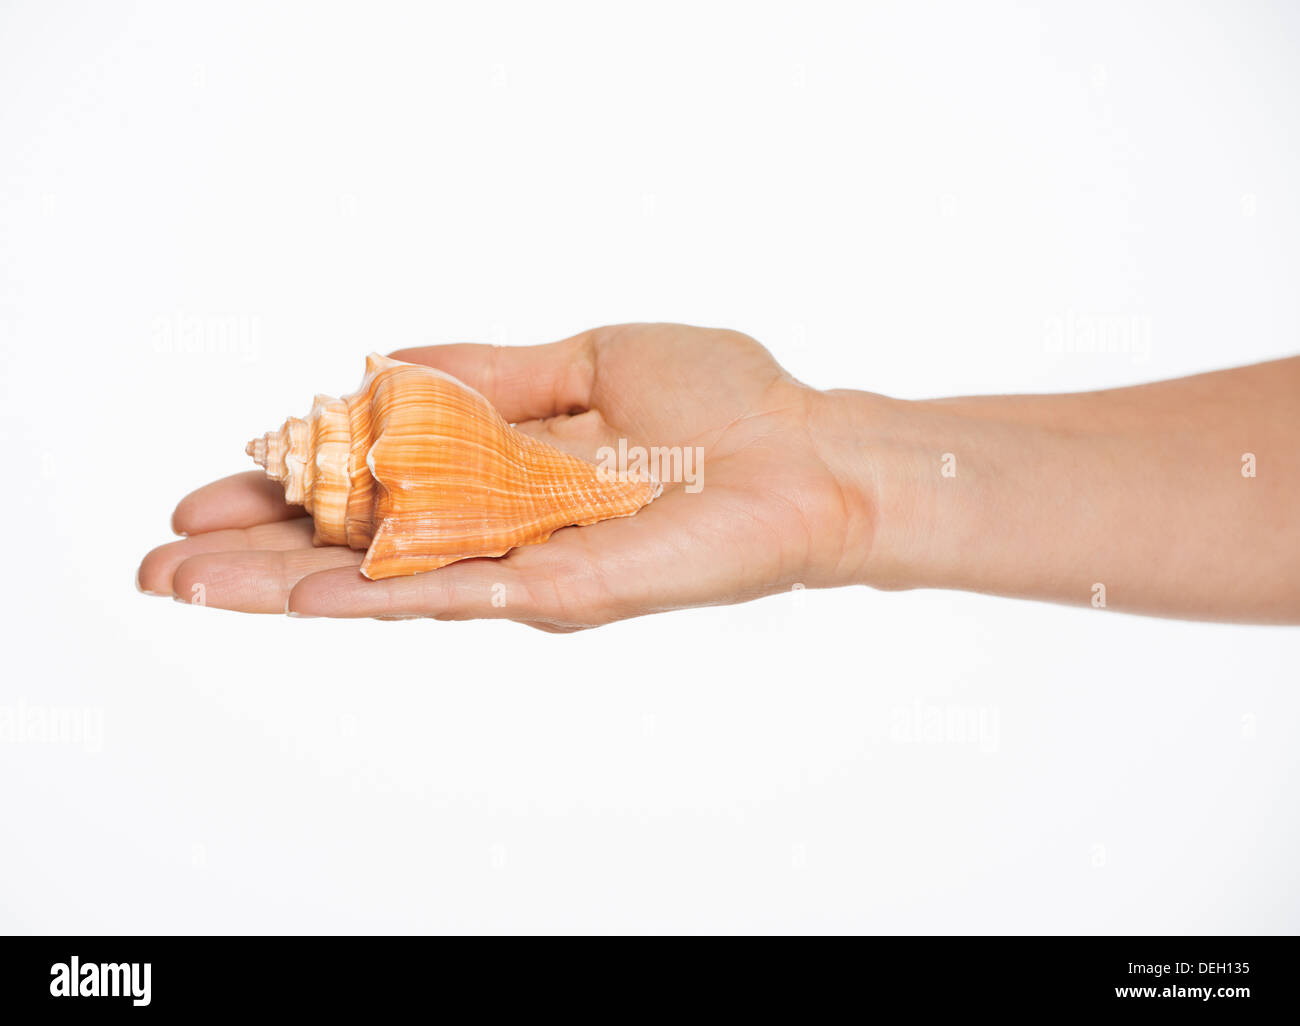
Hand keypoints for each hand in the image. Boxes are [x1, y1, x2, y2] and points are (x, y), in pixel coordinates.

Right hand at [138, 324, 874, 629]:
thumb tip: (380, 359)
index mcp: (497, 468)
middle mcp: (496, 526)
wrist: (803, 455)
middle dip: (259, 550)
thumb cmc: (718, 402)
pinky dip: (375, 594)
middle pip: (359, 544)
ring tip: (187, 584)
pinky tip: (299, 597)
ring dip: (283, 584)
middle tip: (160, 558)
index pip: (371, 481)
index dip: (290, 486)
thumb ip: (484, 371)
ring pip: (384, 580)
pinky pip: (453, 591)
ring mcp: (522, 564)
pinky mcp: (561, 588)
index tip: (209, 484)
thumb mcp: (583, 358)